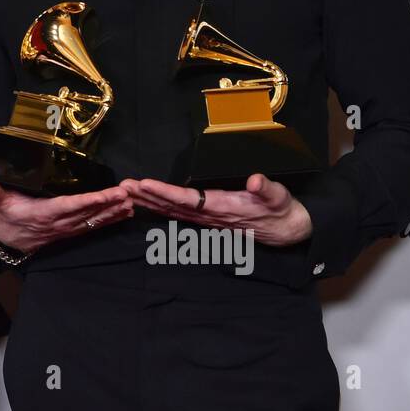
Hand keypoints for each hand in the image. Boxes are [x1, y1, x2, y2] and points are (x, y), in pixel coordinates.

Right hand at [0, 178, 132, 254]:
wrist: (9, 238)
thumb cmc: (5, 213)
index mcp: (42, 214)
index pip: (68, 206)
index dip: (87, 202)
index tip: (105, 195)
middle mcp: (58, 223)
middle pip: (87, 213)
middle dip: (108, 205)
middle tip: (128, 195)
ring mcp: (67, 228)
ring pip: (94, 221)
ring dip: (114, 212)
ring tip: (132, 203)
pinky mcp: (72, 230)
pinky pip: (94, 225)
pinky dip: (110, 219)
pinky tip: (125, 213)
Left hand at [125, 173, 312, 246]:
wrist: (286, 231)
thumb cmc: (281, 210)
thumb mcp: (280, 197)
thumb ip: (268, 188)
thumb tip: (255, 180)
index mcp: (223, 207)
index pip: (188, 200)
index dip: (164, 193)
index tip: (144, 184)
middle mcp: (210, 216)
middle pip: (172, 207)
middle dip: (146, 197)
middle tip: (122, 186)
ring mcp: (207, 220)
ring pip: (171, 212)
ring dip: (148, 202)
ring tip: (126, 191)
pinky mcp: (207, 219)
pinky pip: (178, 214)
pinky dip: (159, 207)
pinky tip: (144, 203)